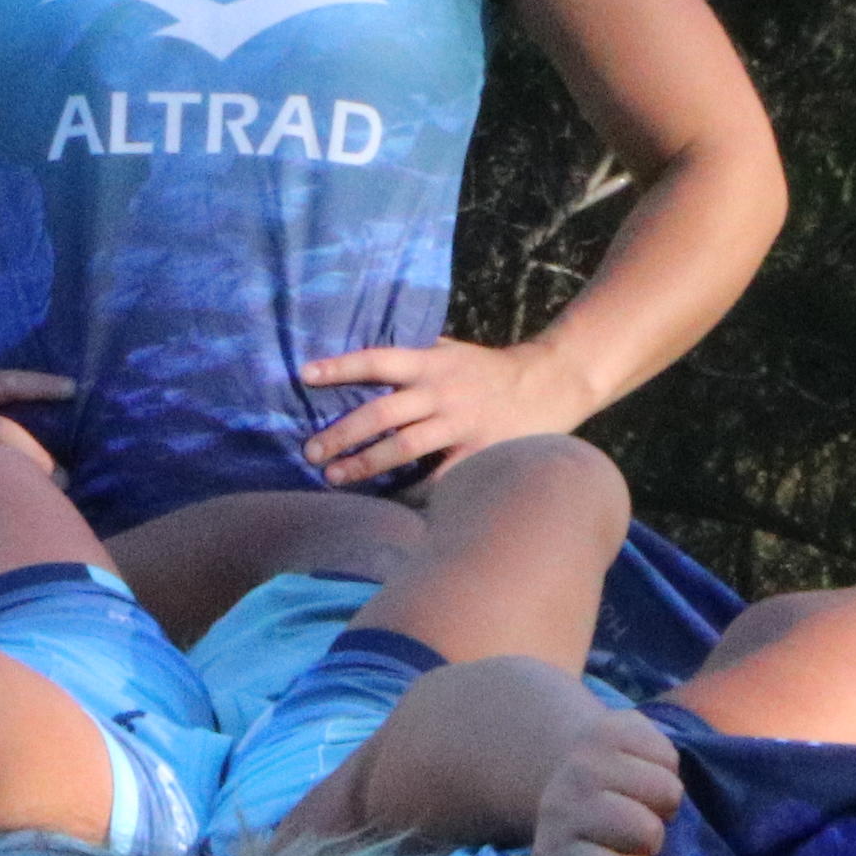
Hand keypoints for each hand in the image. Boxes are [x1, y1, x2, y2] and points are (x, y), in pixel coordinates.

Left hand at [298, 336, 591, 487]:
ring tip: (334, 477)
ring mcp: (460, 424)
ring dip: (364, 464)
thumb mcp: (451, 352)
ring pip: (403, 448)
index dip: (341, 367)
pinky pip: (439, 478)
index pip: (378, 360)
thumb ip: (414, 356)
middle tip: (310, 452)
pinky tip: (386, 503)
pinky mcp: (479, 453)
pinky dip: (411, 492)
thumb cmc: (489, 370)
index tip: (304, 375)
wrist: (551, 382)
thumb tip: (366, 362)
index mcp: (430, 363)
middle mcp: (441, 392)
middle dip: (341, 434)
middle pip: (381, 413)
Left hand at [534, 708, 683, 855]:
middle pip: (649, 832)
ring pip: (668, 792)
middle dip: (651, 836)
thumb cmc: (593, 836)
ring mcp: (584, 763)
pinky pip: (670, 758)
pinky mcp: (609, 727)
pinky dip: (665, 768)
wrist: (562, 771)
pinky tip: (640, 771)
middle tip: (634, 829)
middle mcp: (562, 805)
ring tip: (641, 800)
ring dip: (663, 802)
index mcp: (555, 853)